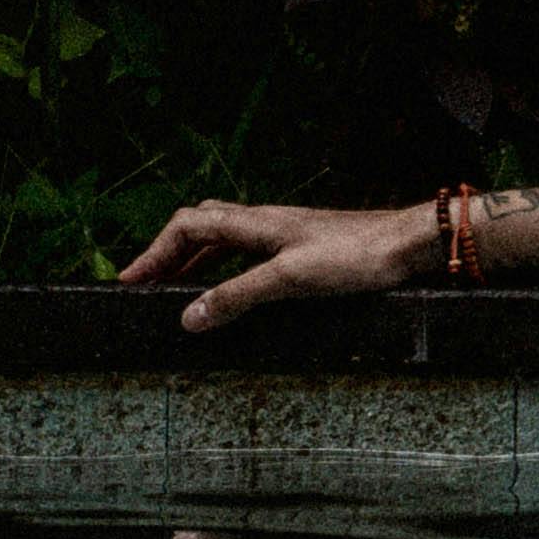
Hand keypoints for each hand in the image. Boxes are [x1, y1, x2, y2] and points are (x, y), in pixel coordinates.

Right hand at [118, 198, 433, 331]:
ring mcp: (284, 234)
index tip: (129, 280)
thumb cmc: (356, 255)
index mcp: (254, 223)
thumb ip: (238, 296)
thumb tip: (188, 315)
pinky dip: (228, 270)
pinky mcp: (303, 248)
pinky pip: (250, 253)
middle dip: (169, 254)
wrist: (409, 244)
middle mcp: (265, 222)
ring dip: (196, 262)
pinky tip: (234, 290)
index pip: (186, 226)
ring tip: (178, 291)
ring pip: (226, 240)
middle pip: (201, 227)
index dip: (153, 252)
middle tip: (148, 285)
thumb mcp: (290, 279)